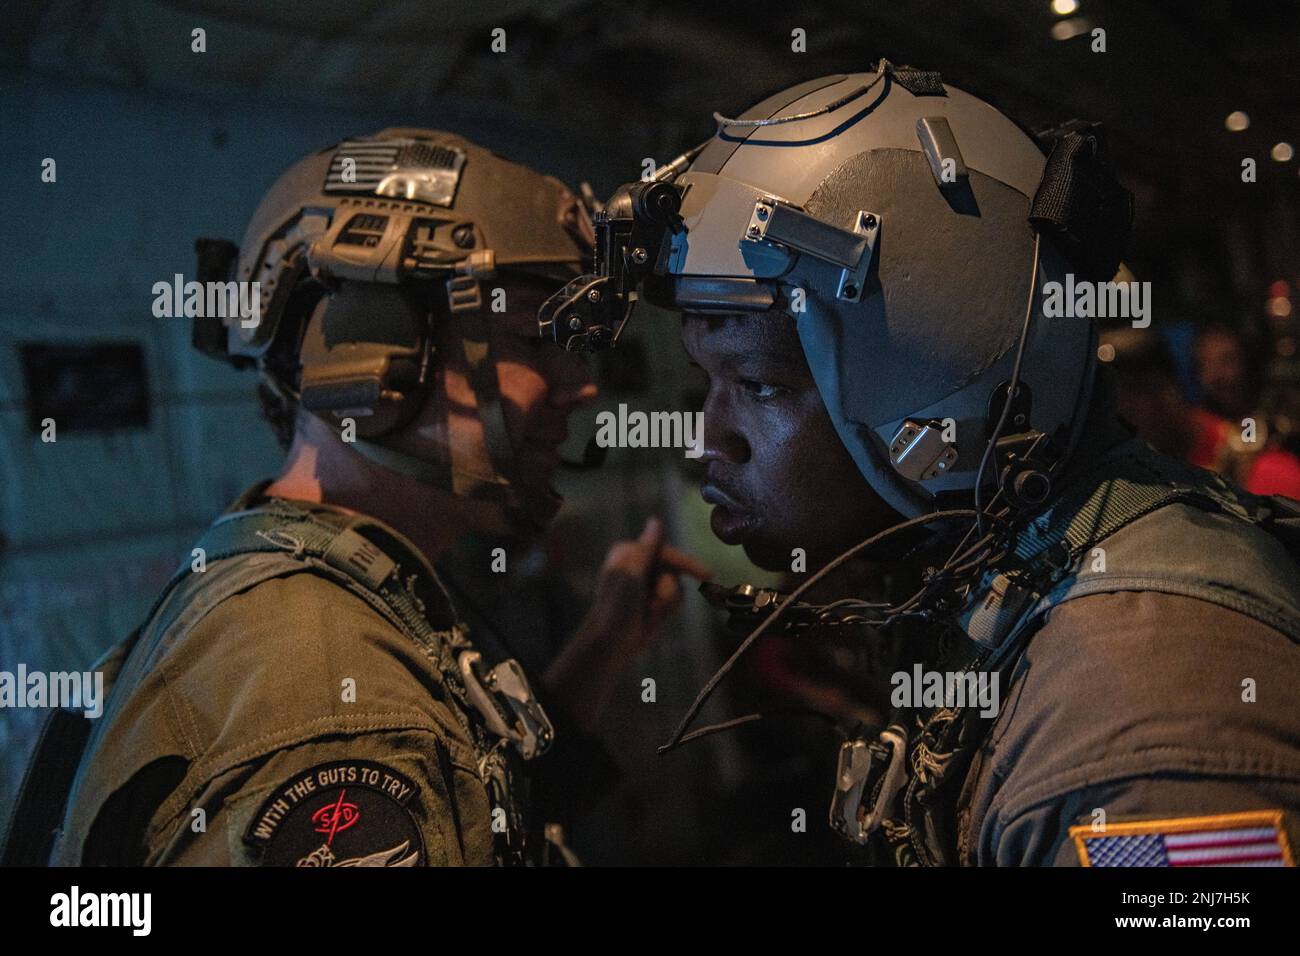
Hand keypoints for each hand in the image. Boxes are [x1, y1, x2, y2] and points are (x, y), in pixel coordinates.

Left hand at [543, 517, 710, 733]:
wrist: (612, 643)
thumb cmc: (617, 607)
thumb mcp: (632, 573)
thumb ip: (647, 548)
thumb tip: (655, 521)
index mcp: (629, 553)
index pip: (665, 551)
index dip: (686, 564)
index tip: (707, 575)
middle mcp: (639, 565)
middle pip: (674, 569)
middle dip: (668, 590)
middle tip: (658, 605)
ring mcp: (647, 584)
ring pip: (677, 587)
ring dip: (666, 602)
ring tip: (649, 613)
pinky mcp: (653, 601)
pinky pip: (675, 600)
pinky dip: (667, 610)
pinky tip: (652, 618)